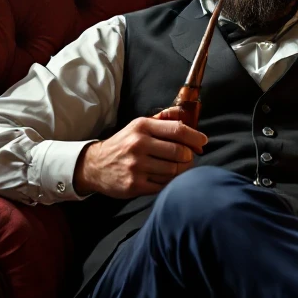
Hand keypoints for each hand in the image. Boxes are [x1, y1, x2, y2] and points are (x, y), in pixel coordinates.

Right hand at [72, 106, 207, 198]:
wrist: (95, 165)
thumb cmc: (123, 143)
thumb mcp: (138, 125)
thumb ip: (163, 119)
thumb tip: (185, 112)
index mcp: (142, 127)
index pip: (178, 130)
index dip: (195, 137)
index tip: (203, 141)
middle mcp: (139, 145)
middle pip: (180, 152)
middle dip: (189, 156)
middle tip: (188, 157)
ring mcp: (136, 166)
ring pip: (174, 171)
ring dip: (181, 170)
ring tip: (178, 167)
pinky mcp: (135, 185)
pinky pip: (164, 185)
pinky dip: (169, 182)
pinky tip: (165, 177)